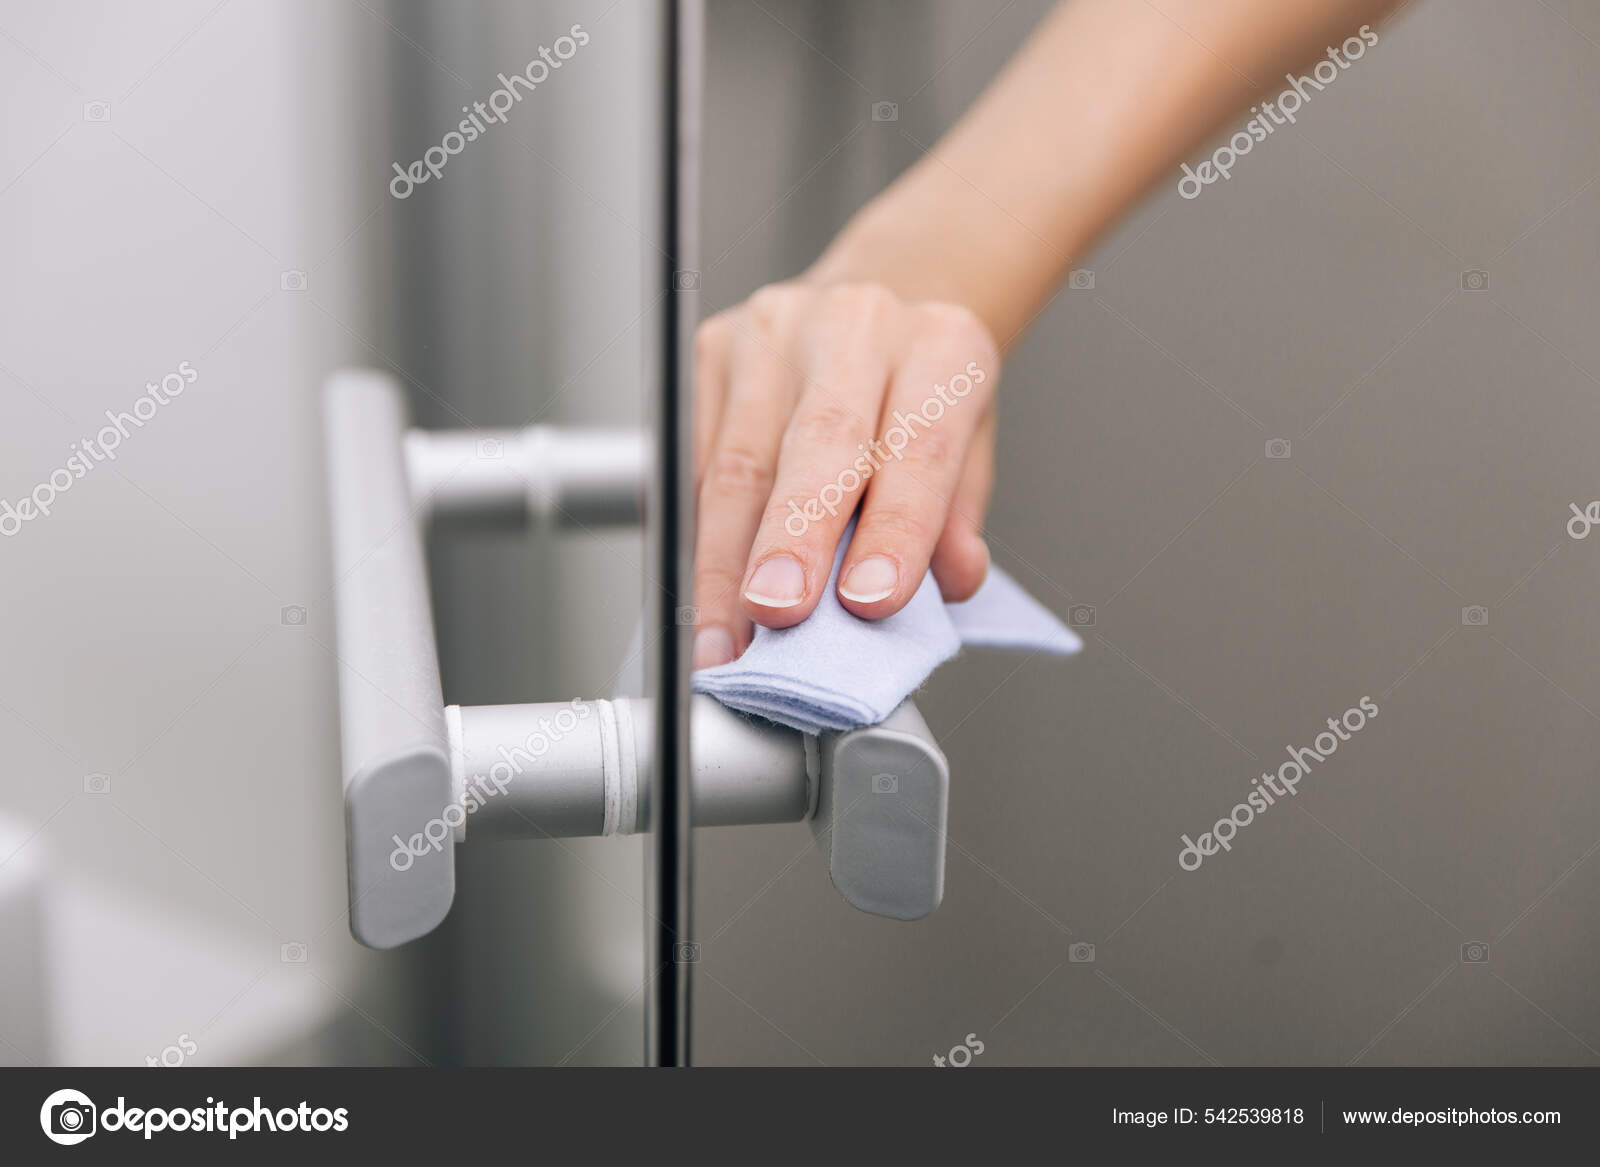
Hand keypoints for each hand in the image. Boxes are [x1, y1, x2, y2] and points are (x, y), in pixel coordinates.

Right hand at [690, 280, 1000, 669]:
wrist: (873, 318)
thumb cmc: (918, 398)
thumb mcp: (967, 452)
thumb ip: (957, 520)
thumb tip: (952, 580)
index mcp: (939, 345)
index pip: (918, 446)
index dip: (895, 529)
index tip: (869, 603)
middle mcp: (855, 325)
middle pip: (818, 442)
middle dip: (792, 539)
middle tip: (777, 614)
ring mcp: (774, 332)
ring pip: (738, 462)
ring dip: (725, 564)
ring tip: (725, 639)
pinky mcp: (711, 352)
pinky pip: (693, 460)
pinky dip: (694, 540)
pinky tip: (698, 595)